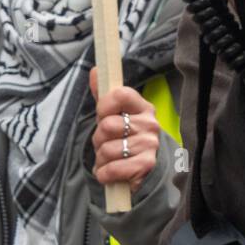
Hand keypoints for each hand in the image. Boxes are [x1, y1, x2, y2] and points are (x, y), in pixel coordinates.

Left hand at [89, 67, 159, 193]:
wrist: (143, 169)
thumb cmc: (125, 138)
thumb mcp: (114, 115)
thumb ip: (104, 94)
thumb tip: (94, 70)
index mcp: (142, 107)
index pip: (120, 94)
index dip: (104, 105)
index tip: (102, 115)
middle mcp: (149, 123)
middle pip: (107, 125)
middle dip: (99, 139)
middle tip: (107, 143)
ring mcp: (149, 145)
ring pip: (107, 149)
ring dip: (101, 159)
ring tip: (110, 159)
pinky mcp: (145, 166)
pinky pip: (112, 169)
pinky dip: (105, 173)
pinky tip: (111, 172)